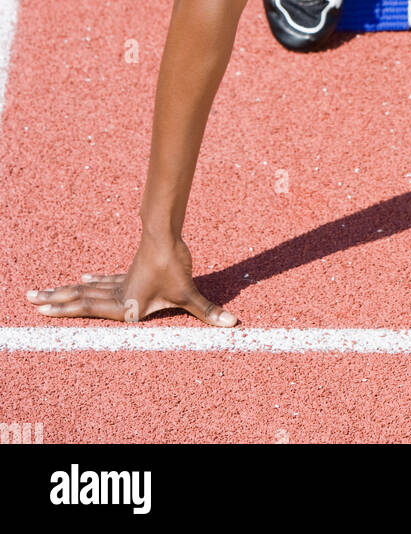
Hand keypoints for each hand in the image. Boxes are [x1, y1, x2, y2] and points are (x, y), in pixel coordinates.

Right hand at [25, 236, 236, 326]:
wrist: (166, 232)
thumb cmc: (174, 265)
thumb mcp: (189, 293)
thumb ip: (208, 312)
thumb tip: (233, 325)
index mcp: (123, 303)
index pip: (88, 309)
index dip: (64, 311)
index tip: (42, 310)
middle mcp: (116, 293)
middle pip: (79, 298)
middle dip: (55, 301)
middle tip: (30, 301)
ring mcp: (120, 282)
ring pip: (86, 290)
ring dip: (65, 293)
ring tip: (43, 294)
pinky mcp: (128, 273)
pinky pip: (104, 281)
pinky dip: (91, 284)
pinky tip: (82, 281)